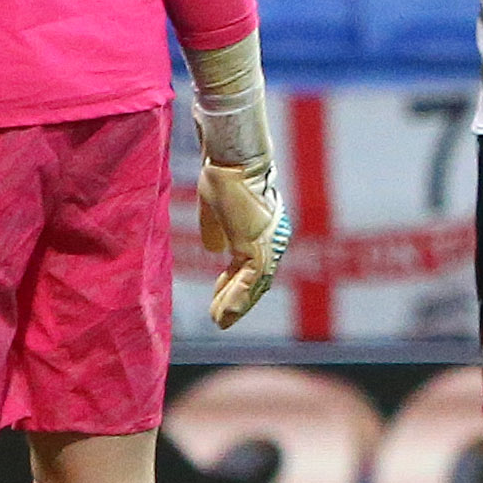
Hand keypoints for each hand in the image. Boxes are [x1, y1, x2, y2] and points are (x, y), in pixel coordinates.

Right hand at [199, 158, 292, 328]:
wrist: (229, 161)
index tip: (219, 299)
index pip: (251, 266)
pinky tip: (223, 312)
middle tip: (220, 319)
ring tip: (219, 321)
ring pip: (255, 283)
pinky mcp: (257, 243)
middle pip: (257, 279)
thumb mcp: (214, 208)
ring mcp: (266, 241)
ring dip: (235, 304)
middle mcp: (270, 239)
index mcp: (260, 230)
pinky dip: (236, 297)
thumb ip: (215, 228)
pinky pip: (250, 279)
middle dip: (237, 300)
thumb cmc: (222, 175)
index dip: (234, 284)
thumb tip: (213, 248)